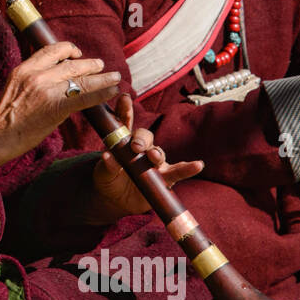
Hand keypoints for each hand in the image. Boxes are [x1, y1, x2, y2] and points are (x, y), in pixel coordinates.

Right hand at [0, 40, 119, 167]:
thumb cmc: (4, 119)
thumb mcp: (14, 89)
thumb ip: (31, 80)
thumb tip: (51, 78)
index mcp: (24, 69)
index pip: (51, 51)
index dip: (68, 49)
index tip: (77, 53)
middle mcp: (37, 75)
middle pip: (70, 63)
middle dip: (88, 64)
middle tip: (101, 65)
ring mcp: (47, 90)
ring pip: (81, 78)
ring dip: (101, 77)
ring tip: (114, 77)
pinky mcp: (56, 107)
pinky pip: (85, 97)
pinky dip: (101, 93)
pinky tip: (112, 91)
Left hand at [88, 95, 203, 221]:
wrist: (117, 202)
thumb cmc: (109, 181)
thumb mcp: (102, 174)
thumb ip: (106, 166)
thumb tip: (107, 156)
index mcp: (123, 143)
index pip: (124, 123)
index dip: (125, 110)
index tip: (124, 98)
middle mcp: (141, 149)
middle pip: (145, 137)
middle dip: (142, 139)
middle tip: (136, 147)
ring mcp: (154, 163)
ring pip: (159, 153)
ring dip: (157, 154)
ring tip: (153, 157)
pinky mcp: (164, 177)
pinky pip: (177, 171)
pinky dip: (187, 168)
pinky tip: (197, 165)